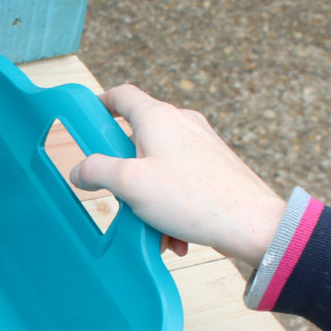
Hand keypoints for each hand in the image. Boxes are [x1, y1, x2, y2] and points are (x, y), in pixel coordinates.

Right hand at [68, 84, 287, 265]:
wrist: (252, 224)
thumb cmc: (194, 198)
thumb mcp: (130, 184)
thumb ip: (96, 171)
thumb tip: (78, 171)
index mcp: (158, 118)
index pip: (121, 95)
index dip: (98, 104)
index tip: (86, 121)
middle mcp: (181, 123)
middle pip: (136, 137)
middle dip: (123, 172)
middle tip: (116, 194)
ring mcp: (200, 144)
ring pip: (158, 166)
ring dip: (147, 198)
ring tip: (151, 227)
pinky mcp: (214, 165)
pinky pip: (179, 181)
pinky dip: (169, 205)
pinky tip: (173, 235)